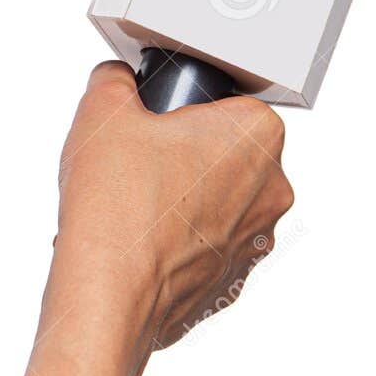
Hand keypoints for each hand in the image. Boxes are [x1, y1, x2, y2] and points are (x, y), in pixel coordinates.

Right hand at [45, 61, 294, 375]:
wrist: (109, 294)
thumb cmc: (118, 207)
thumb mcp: (102, 112)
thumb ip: (115, 81)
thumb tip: (116, 81)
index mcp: (258, 133)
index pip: (222, 102)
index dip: (179, 111)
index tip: (151, 127)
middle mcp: (272, 188)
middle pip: (220, 153)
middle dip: (179, 156)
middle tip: (135, 165)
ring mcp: (257, 240)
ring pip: (212, 203)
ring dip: (177, 200)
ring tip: (132, 207)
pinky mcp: (233, 280)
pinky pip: (203, 246)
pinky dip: (174, 243)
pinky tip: (139, 243)